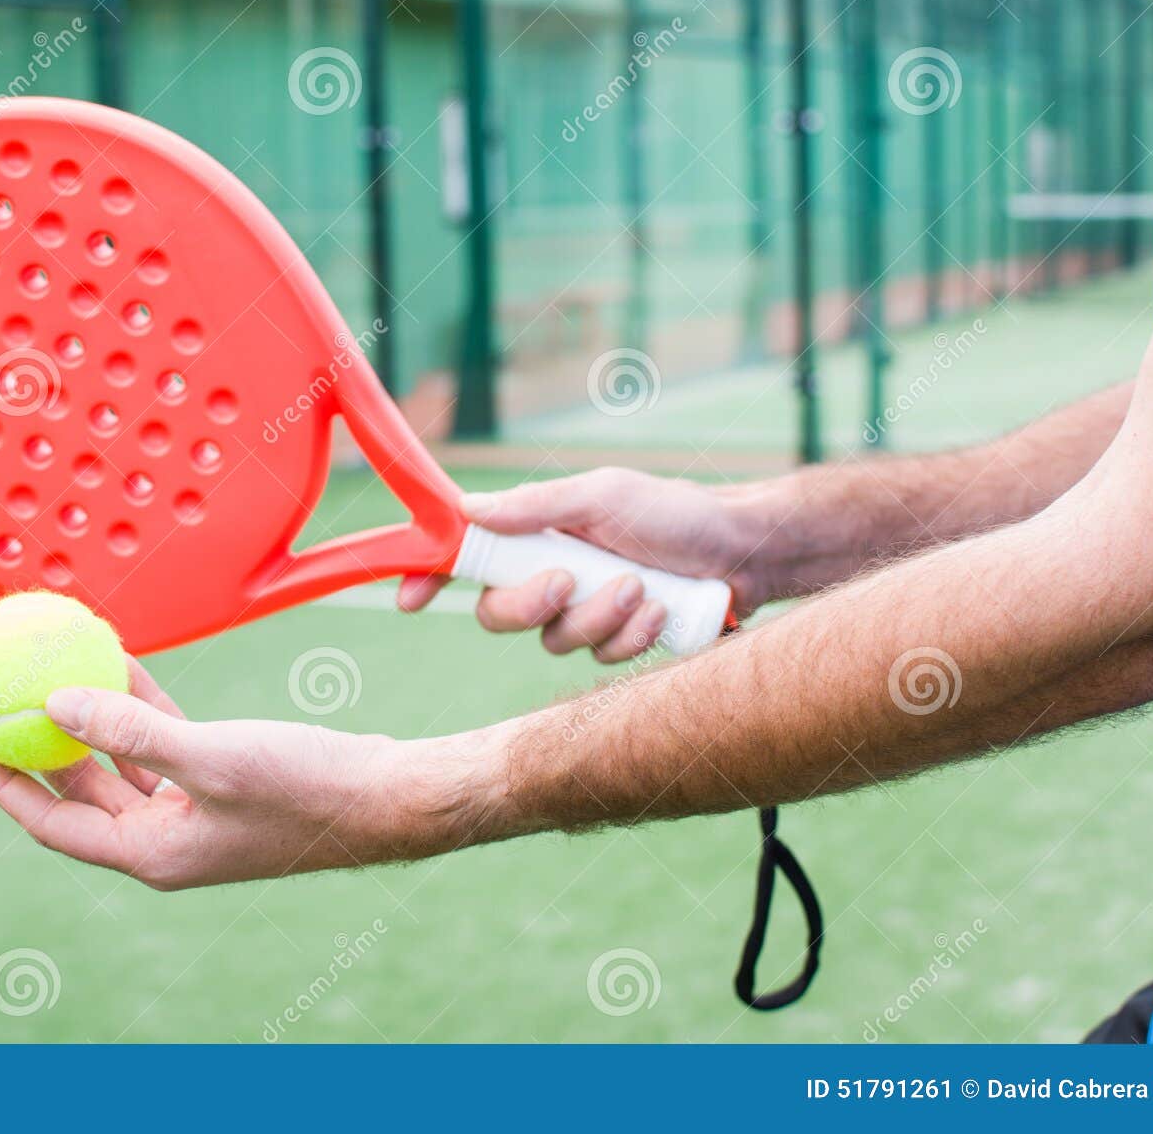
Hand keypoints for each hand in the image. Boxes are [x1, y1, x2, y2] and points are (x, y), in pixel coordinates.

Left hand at [0, 657, 496, 888]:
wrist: (386, 797)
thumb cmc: (307, 789)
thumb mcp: (213, 758)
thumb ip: (131, 733)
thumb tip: (56, 702)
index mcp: (153, 854)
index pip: (50, 821)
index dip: (0, 781)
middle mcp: (166, 839)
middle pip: (78, 793)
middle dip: (35, 747)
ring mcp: (195, 811)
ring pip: (119, 764)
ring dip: (88, 718)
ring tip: (52, 668)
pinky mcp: (224, 781)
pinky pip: (161, 743)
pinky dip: (139, 708)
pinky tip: (121, 663)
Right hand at [399, 467, 762, 661]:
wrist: (742, 554)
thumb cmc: (675, 513)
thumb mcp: (603, 495)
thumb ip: (536, 507)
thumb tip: (468, 508)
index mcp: (539, 535)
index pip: (470, 557)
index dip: (432, 577)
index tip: (410, 598)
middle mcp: (553, 575)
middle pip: (499, 613)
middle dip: (530, 603)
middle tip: (568, 581)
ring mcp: (584, 614)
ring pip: (552, 641)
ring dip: (598, 616)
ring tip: (641, 586)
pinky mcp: (616, 643)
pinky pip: (599, 658)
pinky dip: (629, 634)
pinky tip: (658, 611)